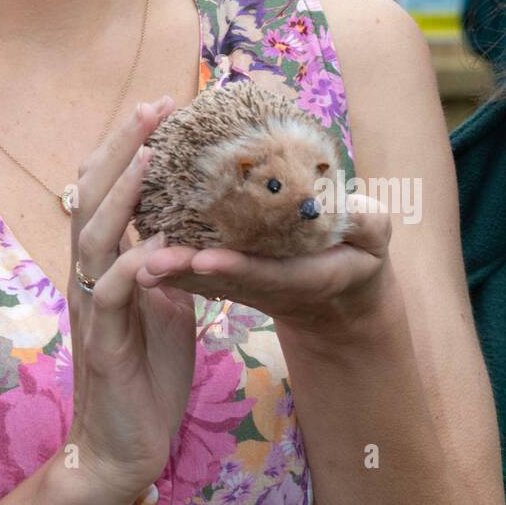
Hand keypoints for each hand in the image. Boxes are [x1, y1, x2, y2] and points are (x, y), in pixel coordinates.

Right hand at [64, 94, 197, 504]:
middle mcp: (90, 272)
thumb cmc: (145, 374)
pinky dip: (132, 261)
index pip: (106, 188)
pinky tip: (158, 239)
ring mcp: (92, 303)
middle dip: (123, 146)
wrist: (123, 446)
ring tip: (150, 152)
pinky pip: (112, 289)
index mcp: (105, 261)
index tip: (159, 106)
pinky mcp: (104, 338)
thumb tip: (192, 230)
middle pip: (92, 193)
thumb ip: (170, 265)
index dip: (127, 145)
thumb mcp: (166, 306)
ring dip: (122, 190)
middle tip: (154, 106)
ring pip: (94, 231)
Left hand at [133, 193, 392, 343]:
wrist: (337, 296)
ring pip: (194, 275)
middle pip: (215, 280)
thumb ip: (367, 224)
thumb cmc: (359, 258)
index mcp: (299, 276)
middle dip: (183, 270)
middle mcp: (260, 282)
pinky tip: (134, 226)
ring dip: (164, 264)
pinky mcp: (223, 269)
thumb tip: (356, 208)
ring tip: (131, 250)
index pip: (263, 274)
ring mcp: (238, 279)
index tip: (206, 260)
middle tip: (148, 261)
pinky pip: (189, 262)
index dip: (235, 268)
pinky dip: (163, 249)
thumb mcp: (374, 241)